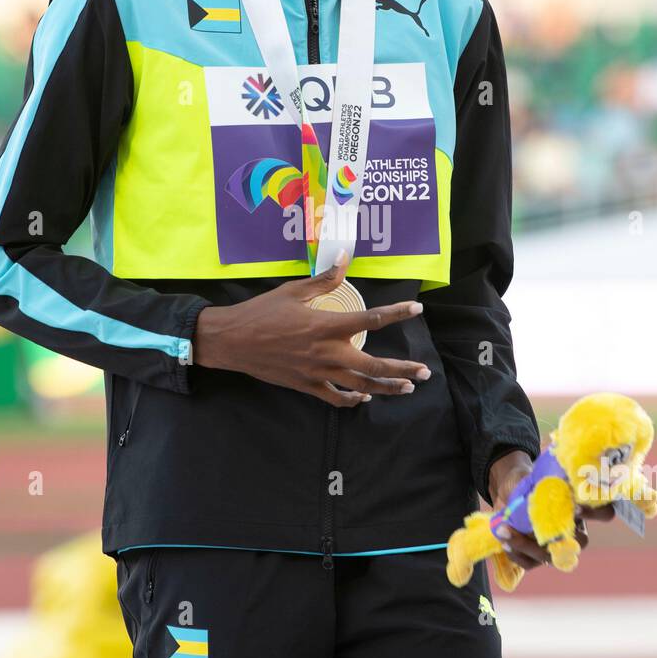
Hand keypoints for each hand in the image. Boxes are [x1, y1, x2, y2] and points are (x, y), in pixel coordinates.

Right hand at [193, 252, 431, 406]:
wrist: (232, 341)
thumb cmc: (262, 312)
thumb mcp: (293, 291)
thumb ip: (324, 279)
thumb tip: (344, 258)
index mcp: (327, 324)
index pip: (372, 319)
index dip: (397, 313)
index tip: (417, 309)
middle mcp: (327, 352)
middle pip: (375, 365)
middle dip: (403, 370)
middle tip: (424, 373)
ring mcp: (318, 373)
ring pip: (361, 386)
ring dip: (387, 388)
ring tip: (406, 389)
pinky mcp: (306, 386)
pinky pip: (335, 398)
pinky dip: (353, 399)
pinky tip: (365, 397)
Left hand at [487, 452, 602, 573]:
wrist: (509, 491)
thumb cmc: (530, 481)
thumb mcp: (539, 475)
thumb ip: (547, 478)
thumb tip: (552, 476)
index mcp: (581, 508)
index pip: (604, 513)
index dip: (594, 513)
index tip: (575, 506)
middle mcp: (574, 531)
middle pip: (581, 543)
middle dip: (560, 537)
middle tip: (537, 527)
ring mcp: (556, 548)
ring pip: (550, 556)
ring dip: (525, 544)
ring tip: (504, 530)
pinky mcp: (537, 558)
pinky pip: (530, 563)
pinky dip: (515, 553)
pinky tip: (503, 540)